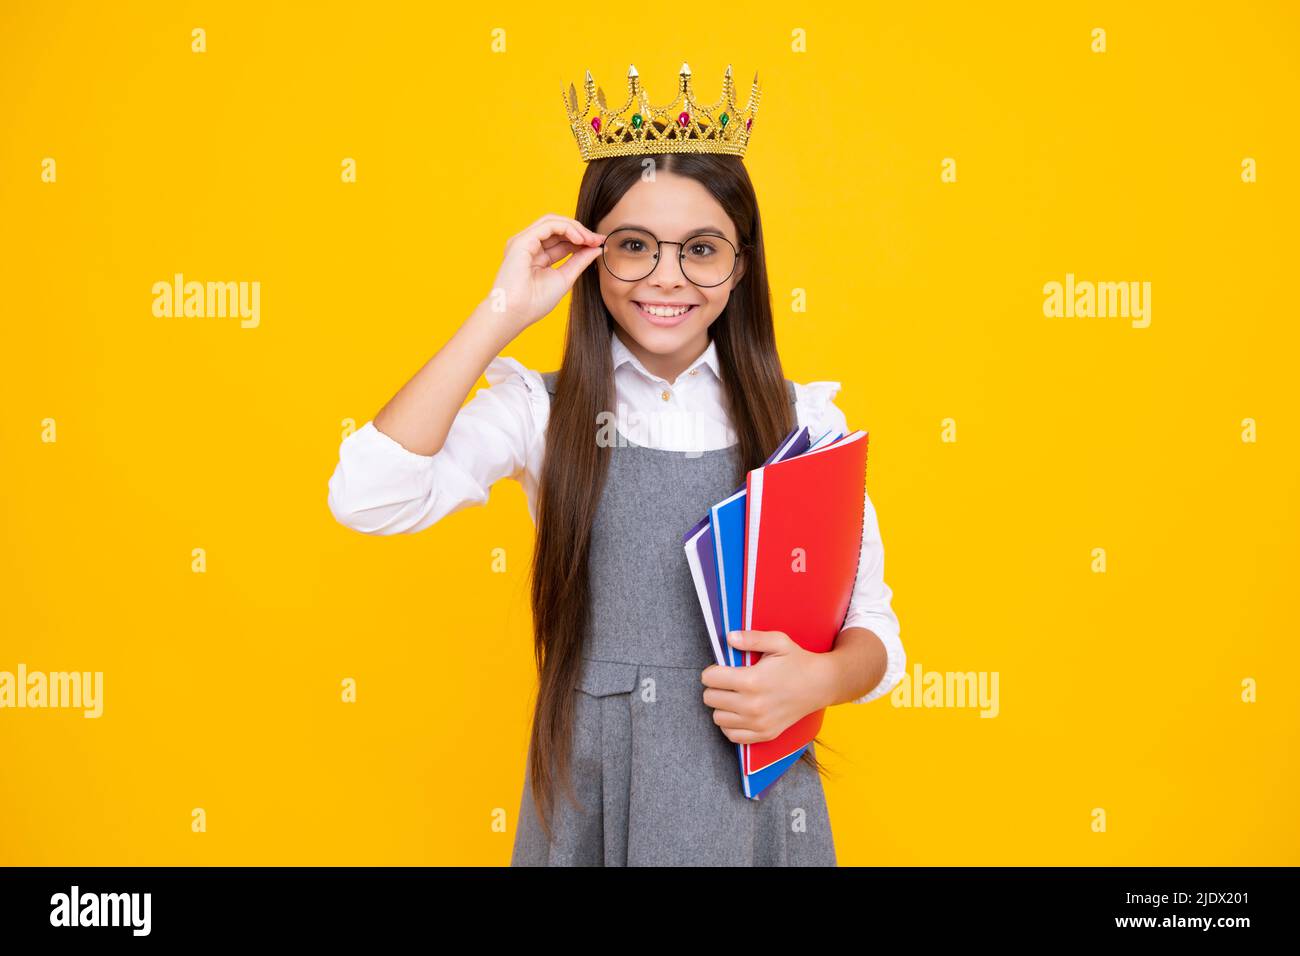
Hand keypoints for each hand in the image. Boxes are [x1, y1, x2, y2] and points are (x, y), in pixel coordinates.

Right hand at [485, 214, 604, 327]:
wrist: (516, 313)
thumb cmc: (535, 302)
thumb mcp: (565, 278)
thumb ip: (580, 261)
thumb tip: (597, 248)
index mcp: (536, 256)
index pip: (562, 241)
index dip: (582, 240)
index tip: (600, 244)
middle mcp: (529, 246)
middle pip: (558, 229)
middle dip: (581, 232)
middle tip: (598, 240)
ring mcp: (524, 241)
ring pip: (553, 222)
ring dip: (575, 228)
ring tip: (590, 239)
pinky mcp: (522, 240)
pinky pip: (549, 225)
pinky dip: (567, 228)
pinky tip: (580, 239)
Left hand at [700, 630, 833, 744]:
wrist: (821, 685)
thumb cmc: (798, 661)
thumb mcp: (778, 641)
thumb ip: (751, 638)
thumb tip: (729, 638)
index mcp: (751, 681)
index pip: (709, 679)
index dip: (712, 671)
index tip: (722, 668)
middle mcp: (752, 706)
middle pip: (710, 698)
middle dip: (715, 687)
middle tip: (728, 681)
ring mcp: (758, 723)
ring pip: (718, 718)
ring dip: (722, 706)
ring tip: (735, 696)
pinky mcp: (764, 734)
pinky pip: (731, 735)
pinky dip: (731, 724)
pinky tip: (740, 712)